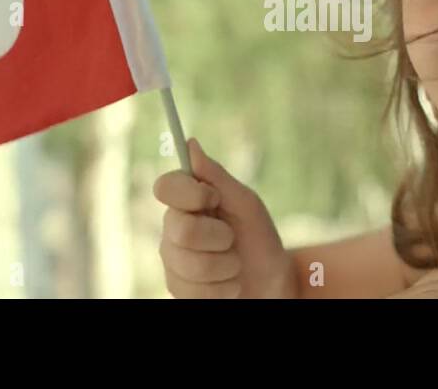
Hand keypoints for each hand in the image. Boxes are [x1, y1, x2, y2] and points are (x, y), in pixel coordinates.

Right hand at [154, 139, 297, 298]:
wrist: (272, 282)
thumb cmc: (258, 237)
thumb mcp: (245, 203)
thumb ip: (216, 177)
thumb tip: (190, 143)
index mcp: (187, 203)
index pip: (165, 187)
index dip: (189, 193)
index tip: (214, 198)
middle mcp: (173, 230)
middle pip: (180, 230)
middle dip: (219, 237)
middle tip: (232, 239)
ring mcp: (173, 262)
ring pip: (190, 265)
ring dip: (226, 266)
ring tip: (235, 265)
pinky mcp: (179, 291)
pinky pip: (194, 293)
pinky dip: (223, 290)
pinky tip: (230, 285)